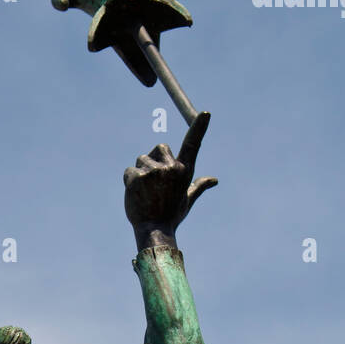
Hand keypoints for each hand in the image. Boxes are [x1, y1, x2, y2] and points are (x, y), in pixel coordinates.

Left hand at [123, 110, 216, 246]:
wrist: (154, 230)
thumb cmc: (171, 215)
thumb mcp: (187, 199)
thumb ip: (199, 185)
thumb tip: (215, 180)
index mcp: (184, 171)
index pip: (192, 145)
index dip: (199, 128)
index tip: (206, 113)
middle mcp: (170, 168)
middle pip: (158, 148)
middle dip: (154, 160)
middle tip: (155, 184)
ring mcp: (153, 172)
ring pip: (141, 159)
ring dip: (141, 172)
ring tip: (146, 192)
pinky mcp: (136, 177)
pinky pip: (129, 171)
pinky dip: (130, 181)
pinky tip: (136, 195)